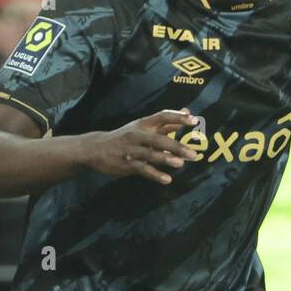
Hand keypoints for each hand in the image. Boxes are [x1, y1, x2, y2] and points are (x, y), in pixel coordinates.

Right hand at [83, 109, 199, 184]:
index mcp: (143, 123)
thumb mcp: (143, 127)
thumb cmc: (126, 137)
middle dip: (176, 146)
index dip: (178, 117)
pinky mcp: (127, 164)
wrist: (96, 148)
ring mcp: (132, 150)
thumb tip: (187, 111)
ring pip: (150, 154)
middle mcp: (138, 135)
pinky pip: (143, 170)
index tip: (194, 120)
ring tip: (180, 164)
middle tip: (193, 154)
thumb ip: (166, 122)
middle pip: (158, 139)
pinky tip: (166, 179)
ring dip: (166, 159)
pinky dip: (155, 174)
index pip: (162, 116)